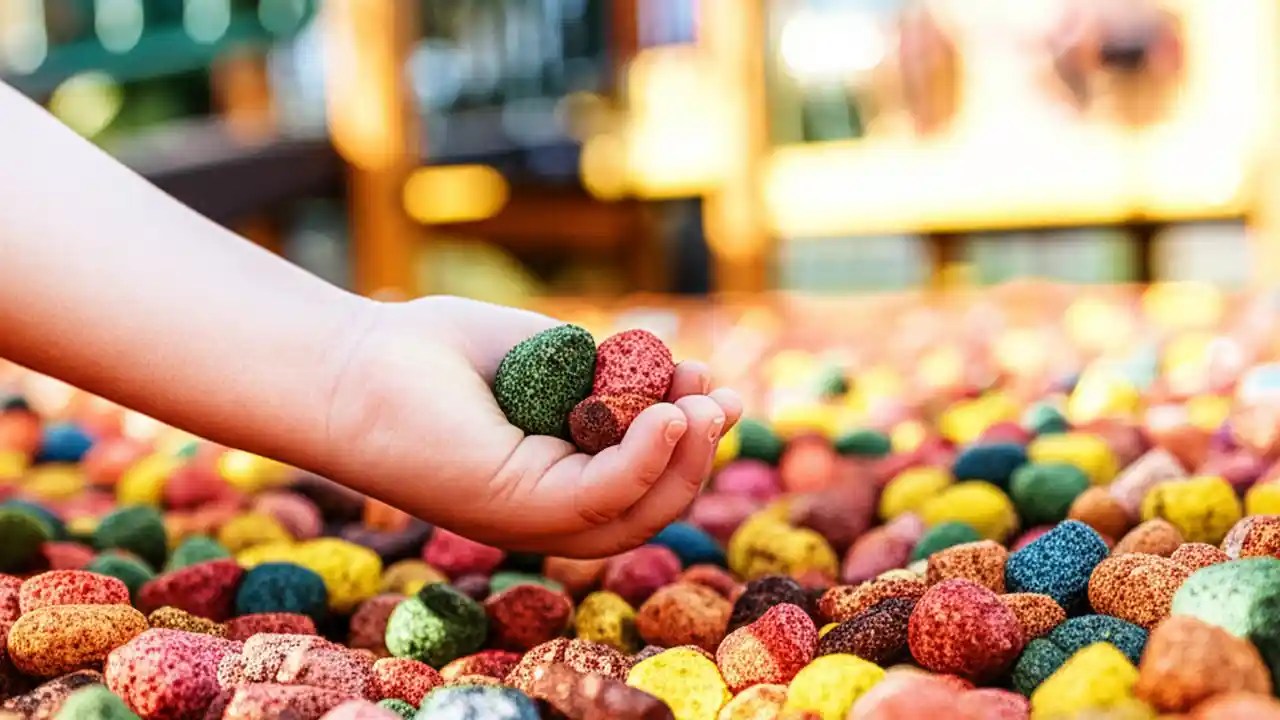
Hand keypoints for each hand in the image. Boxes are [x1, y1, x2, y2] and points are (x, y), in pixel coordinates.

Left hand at [318, 296, 741, 556]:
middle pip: (650, 505)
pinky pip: (599, 497)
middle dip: (699, 455)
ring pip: (634, 512)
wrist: (353, 361)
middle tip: (723, 399)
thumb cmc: (439, 353)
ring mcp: (528, 519)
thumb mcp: (549, 361)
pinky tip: (669, 414)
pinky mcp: (510, 508)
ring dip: (683, 461)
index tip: (714, 385)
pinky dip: (645, 461)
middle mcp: (547, 514)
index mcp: (557, 482)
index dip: (690, 441)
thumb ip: (610, 377)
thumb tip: (682, 374)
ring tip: (705, 405)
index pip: (644, 480)